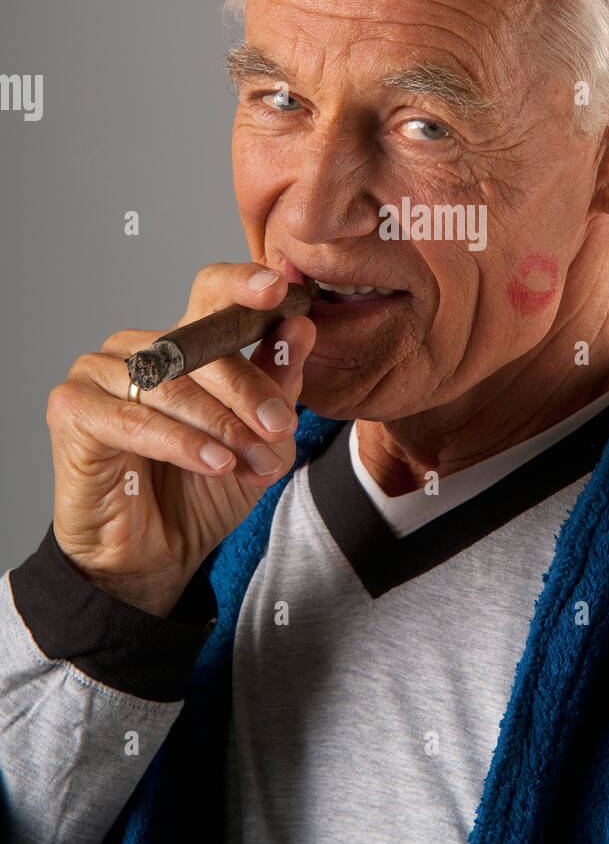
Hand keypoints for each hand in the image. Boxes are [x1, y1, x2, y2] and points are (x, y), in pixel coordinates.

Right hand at [46, 262, 315, 616]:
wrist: (156, 557)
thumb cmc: (202, 492)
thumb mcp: (259, 439)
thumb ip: (278, 384)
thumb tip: (300, 328)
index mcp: (183, 342)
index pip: (211, 292)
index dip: (243, 285)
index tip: (279, 291)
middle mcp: (139, 348)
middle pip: (199, 344)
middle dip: (249, 390)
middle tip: (282, 427)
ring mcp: (99, 372)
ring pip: (171, 384)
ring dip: (220, 425)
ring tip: (253, 461)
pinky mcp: (72, 407)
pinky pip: (134, 419)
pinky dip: (180, 442)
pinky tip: (213, 463)